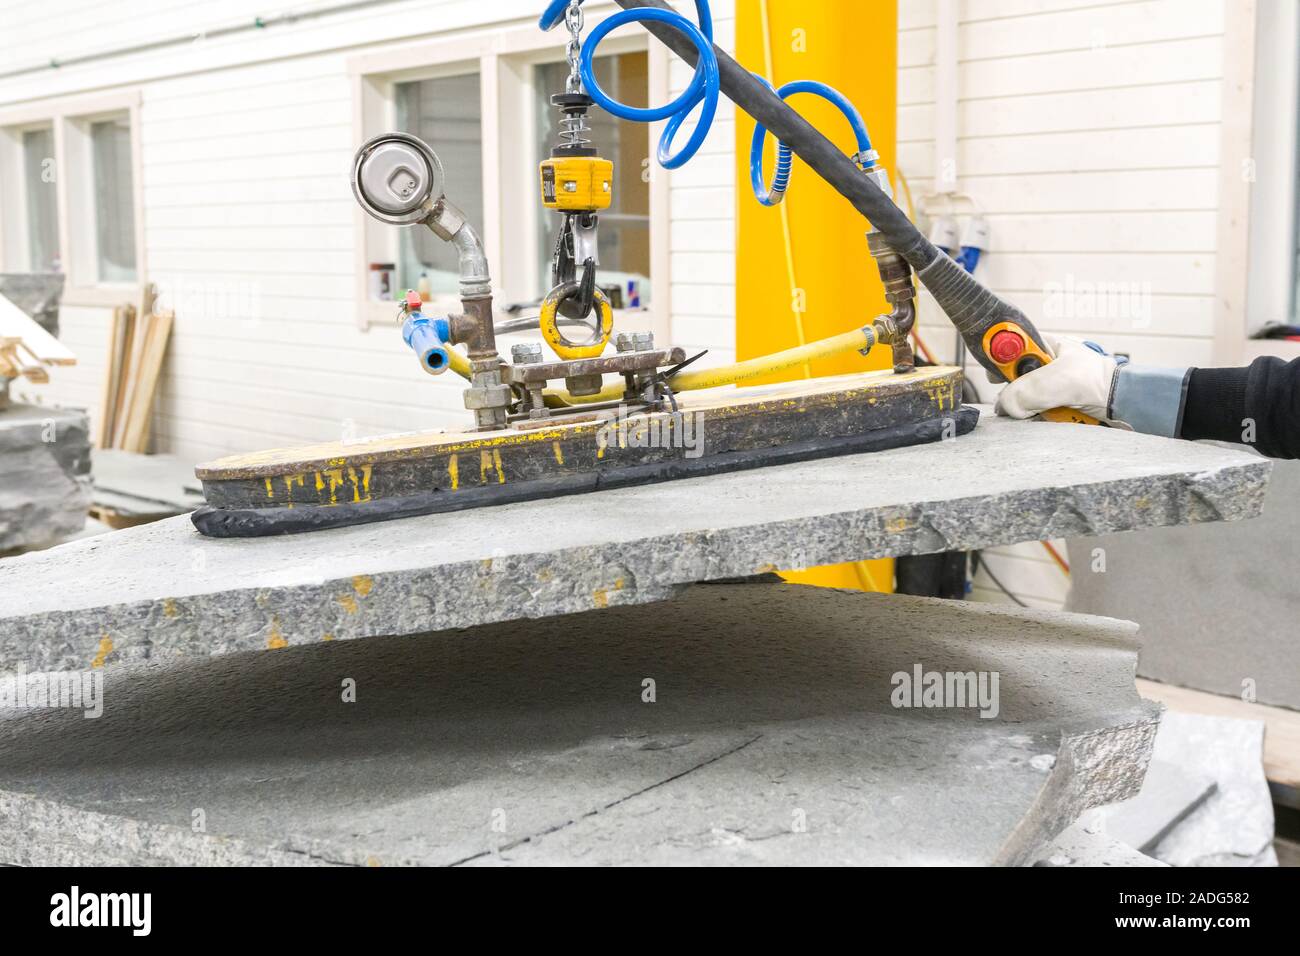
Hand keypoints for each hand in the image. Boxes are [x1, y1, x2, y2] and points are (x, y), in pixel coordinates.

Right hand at [994, 334, 1117, 421]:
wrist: (1123, 404)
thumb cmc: (1097, 381)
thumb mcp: (1054, 381)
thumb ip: (1023, 391)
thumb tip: (1005, 406)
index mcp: (1046, 345)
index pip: (1011, 349)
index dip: (999, 361)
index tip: (994, 377)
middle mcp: (1046, 364)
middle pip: (1013, 378)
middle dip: (1015, 392)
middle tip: (1021, 401)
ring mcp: (1050, 385)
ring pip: (1023, 397)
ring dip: (1028, 408)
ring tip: (1042, 412)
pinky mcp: (1055, 403)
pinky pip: (1034, 410)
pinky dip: (1037, 417)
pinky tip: (1047, 418)